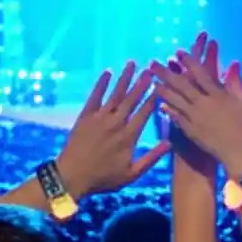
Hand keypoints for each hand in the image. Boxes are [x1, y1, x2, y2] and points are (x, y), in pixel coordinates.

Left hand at [57, 62, 170, 196]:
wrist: (72, 176)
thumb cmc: (103, 178)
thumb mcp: (131, 174)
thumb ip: (151, 158)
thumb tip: (169, 143)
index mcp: (128, 137)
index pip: (144, 112)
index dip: (153, 98)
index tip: (160, 85)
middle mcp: (116, 123)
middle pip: (132, 99)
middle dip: (142, 83)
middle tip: (150, 68)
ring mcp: (100, 118)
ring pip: (115, 94)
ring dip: (125, 78)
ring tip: (132, 63)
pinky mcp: (85, 116)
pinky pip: (95, 96)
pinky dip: (101, 84)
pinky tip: (108, 72)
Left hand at [152, 37, 241, 179]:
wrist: (237, 151)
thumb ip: (236, 81)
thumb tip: (233, 62)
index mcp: (217, 95)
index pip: (200, 73)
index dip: (188, 61)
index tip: (177, 52)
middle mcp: (203, 104)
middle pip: (181, 84)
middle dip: (165, 72)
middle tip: (152, 63)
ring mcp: (194, 117)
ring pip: (175, 100)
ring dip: (162, 89)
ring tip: (151, 81)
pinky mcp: (189, 130)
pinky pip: (176, 117)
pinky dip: (168, 110)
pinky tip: (160, 104)